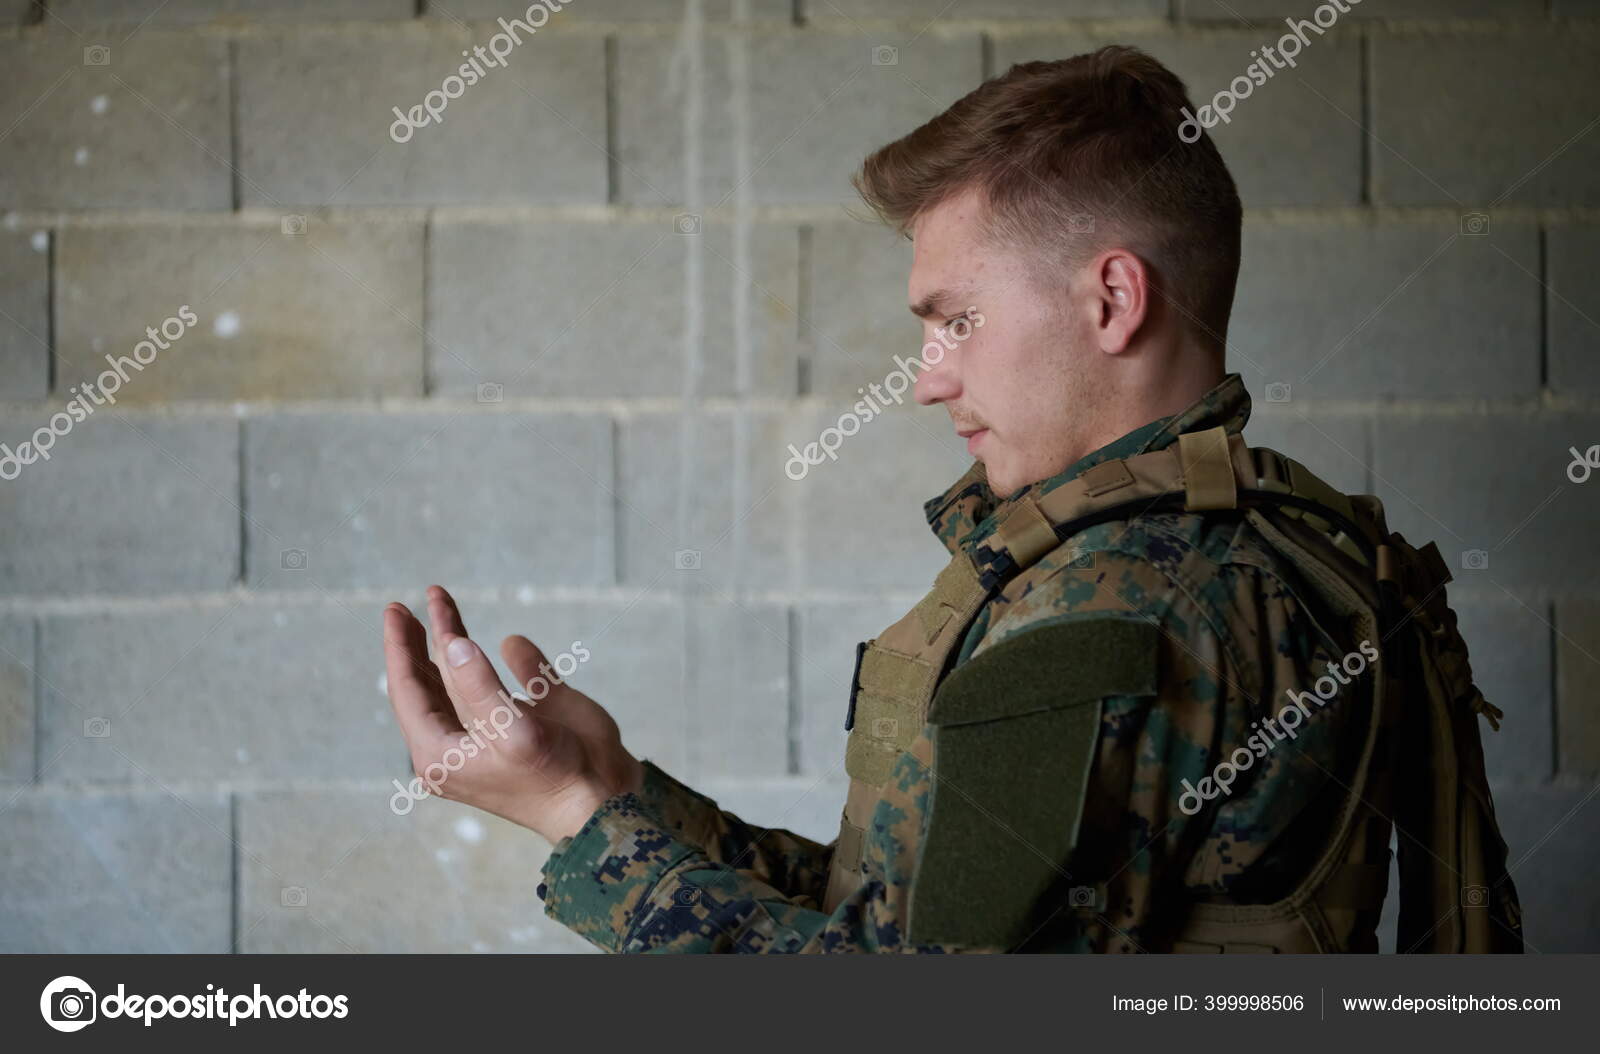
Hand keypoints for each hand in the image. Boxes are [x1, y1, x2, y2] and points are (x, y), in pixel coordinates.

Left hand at [382, 585, 643, 841]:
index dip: (400, 648)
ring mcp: (489, 729)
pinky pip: (501, 682)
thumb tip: (454, 644)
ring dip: (452, 642)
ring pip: (459, 678)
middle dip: (420, 641)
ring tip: (441, 604)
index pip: (408, 691)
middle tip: (405, 606)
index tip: (395, 610)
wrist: (603, 799)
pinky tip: (503, 642)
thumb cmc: (552, 776)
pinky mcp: (523, 721)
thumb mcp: (513, 732)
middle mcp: (458, 741)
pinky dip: (497, 659)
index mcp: (441, 751)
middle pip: (427, 681)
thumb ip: (480, 686)